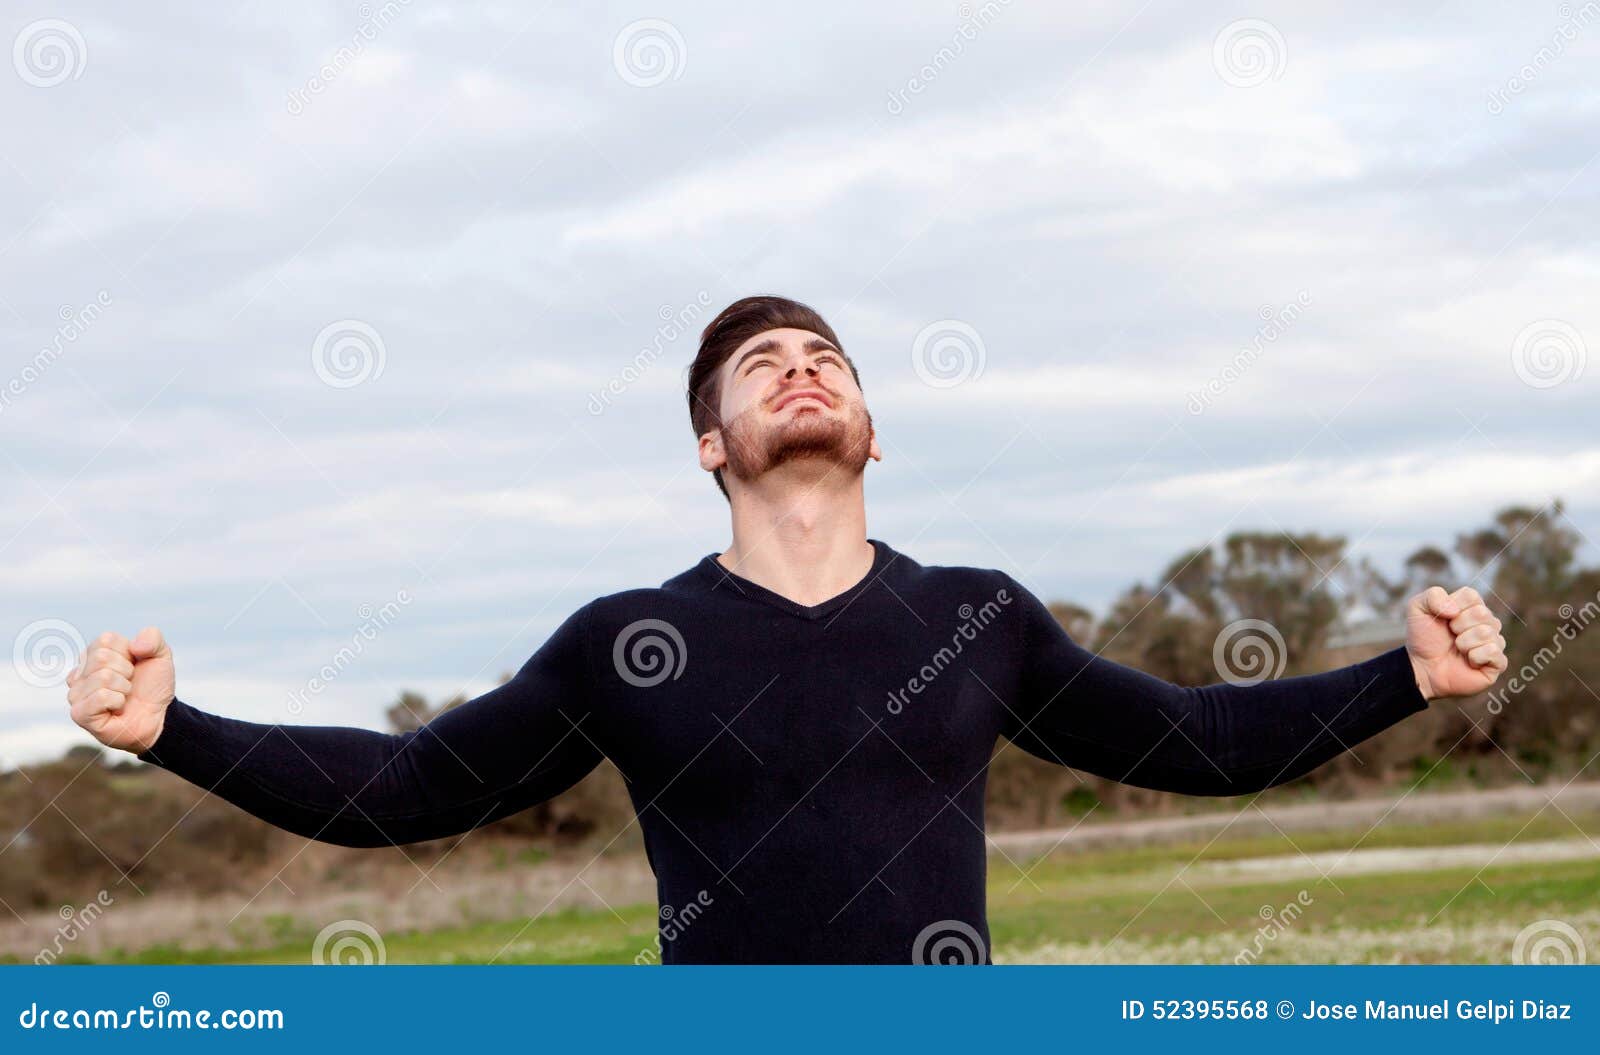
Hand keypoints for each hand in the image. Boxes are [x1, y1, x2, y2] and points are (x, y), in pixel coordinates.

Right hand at [65, 626, 174, 753]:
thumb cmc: (153, 687)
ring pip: (102, 677)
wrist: (159, 717)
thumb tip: (135, 645)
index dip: (128, 653)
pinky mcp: (80, 714)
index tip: (132, 667)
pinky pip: (101, 697)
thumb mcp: (160, 656)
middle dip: (126, 672)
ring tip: (124, 697)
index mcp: (93, 655)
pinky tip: (117, 708)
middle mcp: (79, 674)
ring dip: (124, 688)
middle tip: (129, 685)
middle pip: (101, 658)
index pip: (105, 640)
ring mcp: (76, 695)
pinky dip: (118, 701)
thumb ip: (153, 638)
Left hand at [1404, 586, 1507, 700]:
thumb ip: (1433, 596)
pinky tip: (1468, 661)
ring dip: (1463, 643)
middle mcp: (1487, 622)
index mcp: (1472, 606)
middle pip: (1481, 613)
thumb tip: (1454, 610)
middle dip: (1457, 626)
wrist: (1422, 668)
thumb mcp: (1418, 609)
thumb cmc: (1423, 638)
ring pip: (1486, 633)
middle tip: (1451, 636)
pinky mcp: (1498, 662)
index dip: (1453, 607)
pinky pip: (1493, 651)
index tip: (1443, 618)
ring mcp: (1494, 641)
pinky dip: (1475, 657)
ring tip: (1457, 649)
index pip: (1472, 596)